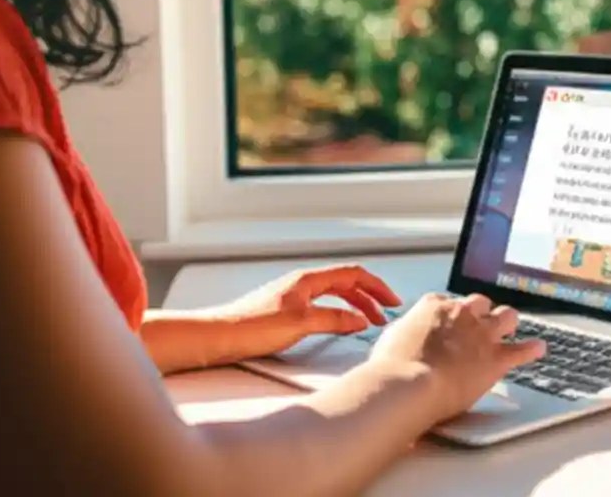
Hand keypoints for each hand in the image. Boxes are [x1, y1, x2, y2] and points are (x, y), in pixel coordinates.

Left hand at [213, 264, 401, 357]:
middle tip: (385, 315)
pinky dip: (338, 313)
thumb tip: (360, 319)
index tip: (393, 301)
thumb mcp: (301, 323)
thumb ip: (334, 319)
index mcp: (308, 280)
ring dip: (354, 306)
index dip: (376, 287)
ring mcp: (293, 296)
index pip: (353, 274)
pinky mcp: (285, 311)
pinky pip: (321, 306)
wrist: (217, 336)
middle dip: (369, 297)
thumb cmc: (253, 326)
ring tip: (368, 323)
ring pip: (333, 295)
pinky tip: (338, 326)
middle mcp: (302, 284)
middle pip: (345, 283)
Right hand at [373, 293, 545, 421]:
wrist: (409, 384)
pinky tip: (538, 348)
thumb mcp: (391, 338)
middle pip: (480, 303)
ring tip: (509, 327)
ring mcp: (481, 335)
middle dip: (481, 312)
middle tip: (480, 323)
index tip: (450, 322)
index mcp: (435, 306)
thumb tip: (408, 335)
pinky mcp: (496, 359)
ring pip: (506, 316)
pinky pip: (522, 350)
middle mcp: (462, 314)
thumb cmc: (393, 366)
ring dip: (507, 322)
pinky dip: (531, 349)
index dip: (451, 313)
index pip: (448, 301)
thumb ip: (407, 332)